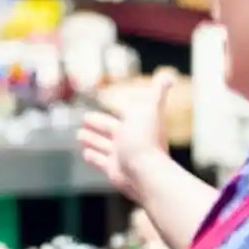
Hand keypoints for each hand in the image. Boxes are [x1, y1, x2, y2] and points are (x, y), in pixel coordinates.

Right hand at [78, 68, 176, 200]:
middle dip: (98, 123)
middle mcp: (131, 140)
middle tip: (85, 118)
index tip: (102, 100)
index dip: (114, 107)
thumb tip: (168, 75)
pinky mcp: (113, 170)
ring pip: (103, 145)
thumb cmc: (146, 139)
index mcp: (138, 124)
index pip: (124, 112)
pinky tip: (85, 153)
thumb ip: (157, 92)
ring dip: (92, 139)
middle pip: (111, 129)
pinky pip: (100, 162)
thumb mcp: (150, 108)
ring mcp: (122, 156)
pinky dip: (92, 156)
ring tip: (79, 135)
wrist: (145, 173)